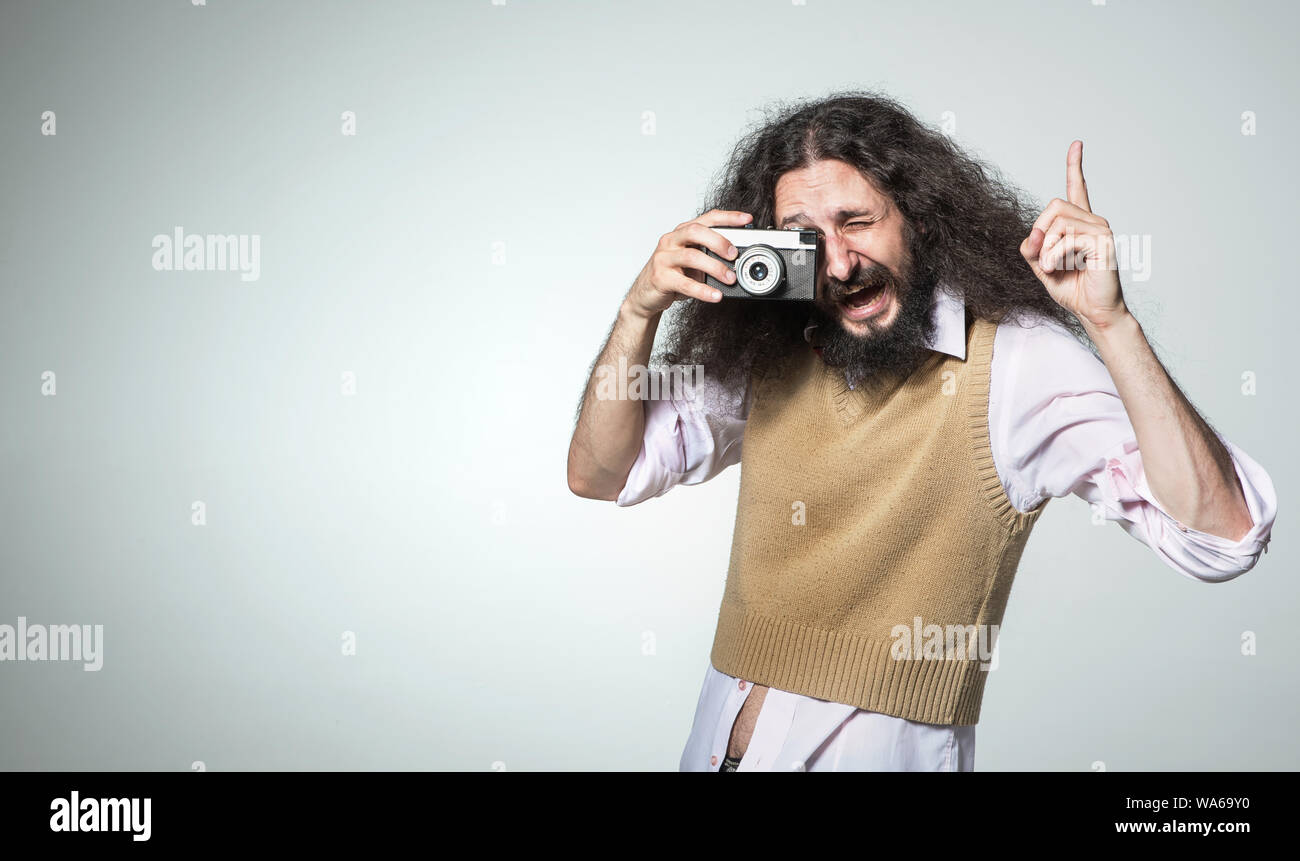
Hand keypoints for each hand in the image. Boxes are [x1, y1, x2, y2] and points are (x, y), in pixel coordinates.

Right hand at [623, 209, 751, 318]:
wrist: (645, 294)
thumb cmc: (673, 275)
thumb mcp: (693, 261)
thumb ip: (711, 255)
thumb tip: (739, 261)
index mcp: (682, 232)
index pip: (707, 218)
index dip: (728, 217)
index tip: (747, 219)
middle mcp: (671, 240)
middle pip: (696, 231)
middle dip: (719, 241)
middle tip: (734, 255)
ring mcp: (664, 258)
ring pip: (691, 256)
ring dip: (715, 267)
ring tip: (730, 278)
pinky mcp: (660, 277)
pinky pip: (685, 283)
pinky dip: (703, 290)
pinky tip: (715, 295)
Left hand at [1020, 141, 1127, 331]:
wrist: (1094, 311)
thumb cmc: (1072, 289)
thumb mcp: (1041, 267)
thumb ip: (1032, 248)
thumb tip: (1032, 233)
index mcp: (1080, 224)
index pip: (1078, 188)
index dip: (1075, 166)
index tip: (1077, 144)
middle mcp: (1093, 221)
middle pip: (1053, 207)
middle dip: (1039, 232)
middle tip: (1042, 258)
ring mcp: (1101, 229)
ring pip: (1058, 223)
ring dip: (1045, 250)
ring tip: (1051, 267)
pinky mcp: (1103, 242)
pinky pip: (1066, 239)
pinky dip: (1053, 256)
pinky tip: (1055, 269)